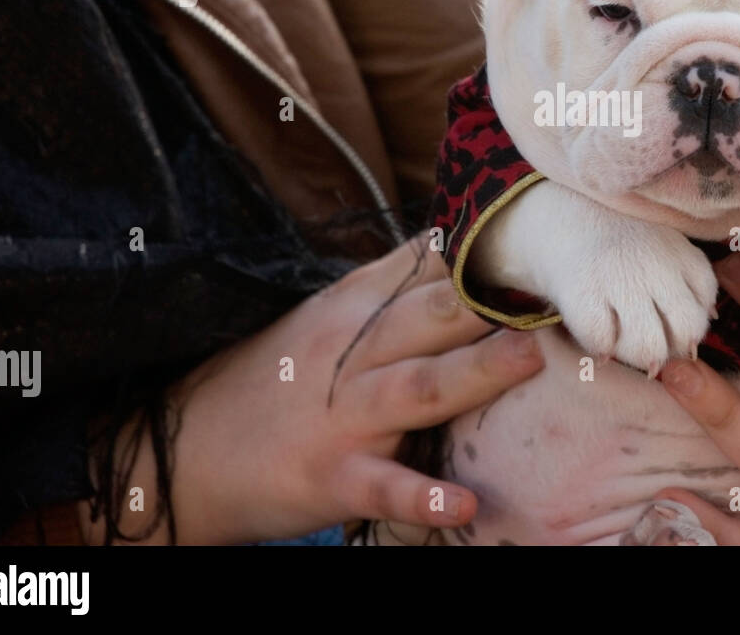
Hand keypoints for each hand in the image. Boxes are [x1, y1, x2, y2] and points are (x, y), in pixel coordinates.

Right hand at [79, 234, 543, 543]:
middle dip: (492, 301)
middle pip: (429, 316)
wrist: (181, 452)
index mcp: (352, 309)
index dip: (484, 254)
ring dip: (473, 372)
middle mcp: (350, 354)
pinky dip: (423, 498)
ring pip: (417, 388)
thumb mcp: (326, 319)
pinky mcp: (333, 477)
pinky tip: (464, 502)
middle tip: (558, 292)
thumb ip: (391, 283)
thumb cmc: (274, 380)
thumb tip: (452, 237)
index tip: (545, 240)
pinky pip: (383, 487)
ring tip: (528, 359)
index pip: (424, 267)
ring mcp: (342, 417)